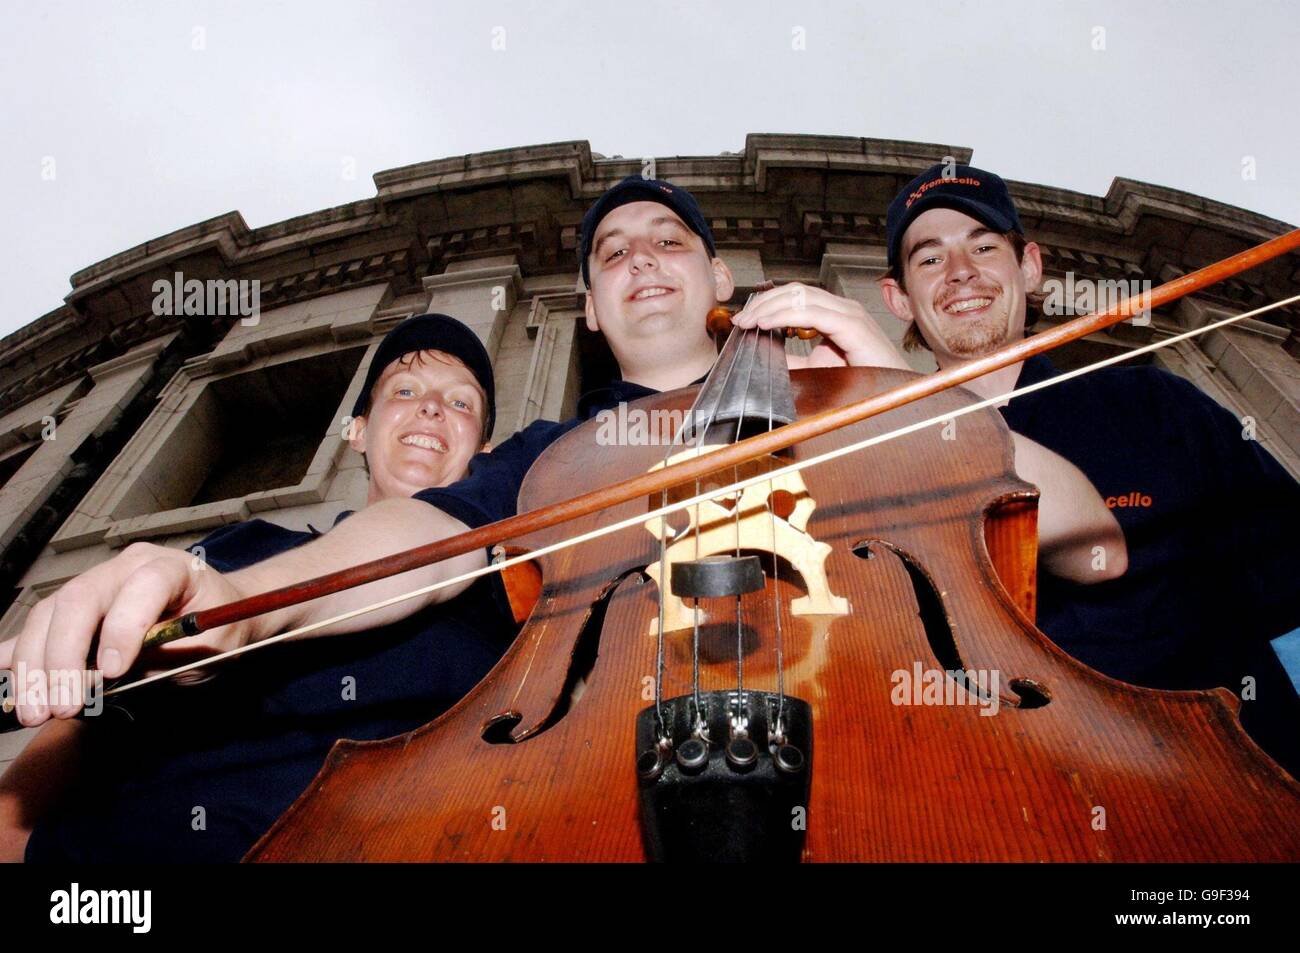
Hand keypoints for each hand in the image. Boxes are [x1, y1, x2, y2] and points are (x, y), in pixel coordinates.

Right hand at [0, 542, 252, 726]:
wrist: (221, 612)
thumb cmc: (219, 628)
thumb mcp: (209, 649)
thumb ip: (163, 659)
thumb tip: (108, 680)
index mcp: (171, 567)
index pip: (143, 586)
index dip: (124, 627)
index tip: (112, 673)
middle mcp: (126, 567)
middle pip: (80, 600)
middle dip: (63, 657)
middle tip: (60, 706)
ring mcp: (96, 582)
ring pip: (51, 614)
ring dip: (36, 665)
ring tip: (36, 711)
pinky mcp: (77, 606)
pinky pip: (42, 625)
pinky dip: (19, 653)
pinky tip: (6, 678)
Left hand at [729, 283, 910, 370]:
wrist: (894, 395)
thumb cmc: (862, 382)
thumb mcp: (816, 368)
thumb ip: (793, 359)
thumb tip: (763, 354)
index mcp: (835, 313)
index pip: (796, 296)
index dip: (767, 303)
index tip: (744, 319)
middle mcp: (843, 307)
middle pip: (795, 291)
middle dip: (763, 302)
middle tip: (740, 319)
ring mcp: (850, 314)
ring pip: (801, 297)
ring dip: (768, 307)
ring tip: (748, 321)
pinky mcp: (853, 326)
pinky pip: (812, 314)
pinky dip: (784, 316)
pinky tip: (765, 325)